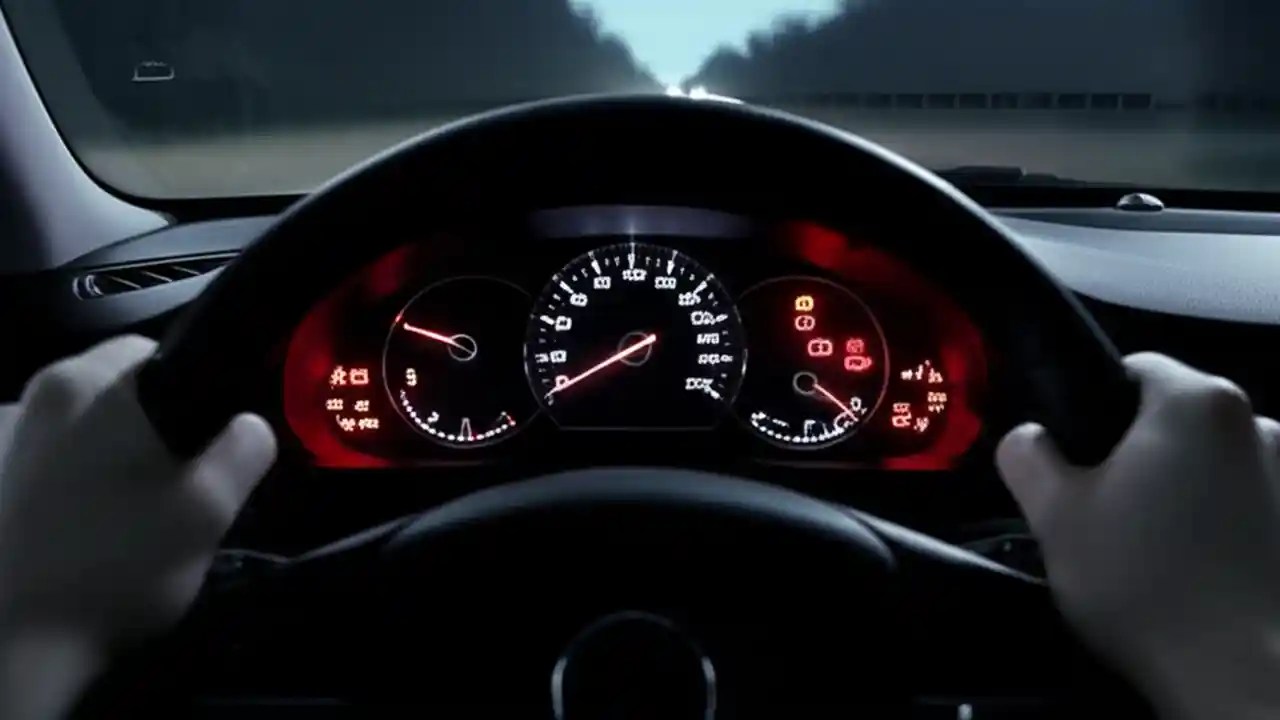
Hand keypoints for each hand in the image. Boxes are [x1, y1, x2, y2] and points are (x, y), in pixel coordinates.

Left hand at [0, 336, 275, 718]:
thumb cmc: (122, 561)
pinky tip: (102, 522)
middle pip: (125, 385)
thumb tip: (250, 425)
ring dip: (121, 449)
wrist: (21, 642)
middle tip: (184, 479)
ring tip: (142, 507)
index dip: (202, 393)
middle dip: (158, 420)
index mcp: (93, 381)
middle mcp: (45, 391)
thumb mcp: (209, 510)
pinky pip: (64, 454)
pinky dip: (87, 475)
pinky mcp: (1, 476)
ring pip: (93, 421)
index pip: (165, 349)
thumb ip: (244, 450)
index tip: (215, 443)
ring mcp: (13, 433)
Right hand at [997, 353, 1279, 719]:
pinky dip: (1224, 525)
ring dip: (1188, 491)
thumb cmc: (1141, 579)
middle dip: (1142, 455)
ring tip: (1158, 550)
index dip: (1093, 410)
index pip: (1133, 369)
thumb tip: (1029, 438)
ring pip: (1216, 466)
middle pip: (1178, 420)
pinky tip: (1200, 571)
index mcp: (1196, 401)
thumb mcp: (1053, 514)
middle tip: (1106, 513)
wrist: (1238, 673)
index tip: (1076, 461)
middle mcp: (1261, 422)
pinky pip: (1248, 505)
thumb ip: (1027, 455)